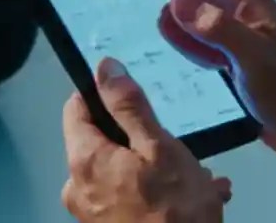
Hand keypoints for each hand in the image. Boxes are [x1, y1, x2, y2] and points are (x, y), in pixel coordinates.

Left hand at [61, 57, 233, 222]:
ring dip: (160, 168)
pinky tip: (196, 198)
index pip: (76, 108)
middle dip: (143, 138)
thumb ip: (129, 105)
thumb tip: (103, 67)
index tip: (135, 98)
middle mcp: (77, 187)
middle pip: (104, 141)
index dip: (103, 95)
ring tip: (199, 178)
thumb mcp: (158, 147)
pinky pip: (131, 198)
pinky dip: (159, 193)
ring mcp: (92, 214)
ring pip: (124, 171)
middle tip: (180, 148)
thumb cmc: (174, 209)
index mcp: (84, 160)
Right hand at [103, 0, 275, 159]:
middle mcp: (237, 3)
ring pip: (187, 17)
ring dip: (174, 29)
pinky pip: (196, 39)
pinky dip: (183, 44)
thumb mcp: (254, 60)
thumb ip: (218, 30)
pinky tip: (182, 53)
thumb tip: (178, 3)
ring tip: (181, 48)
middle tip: (120, 7)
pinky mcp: (230, 50)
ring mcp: (233, 27)